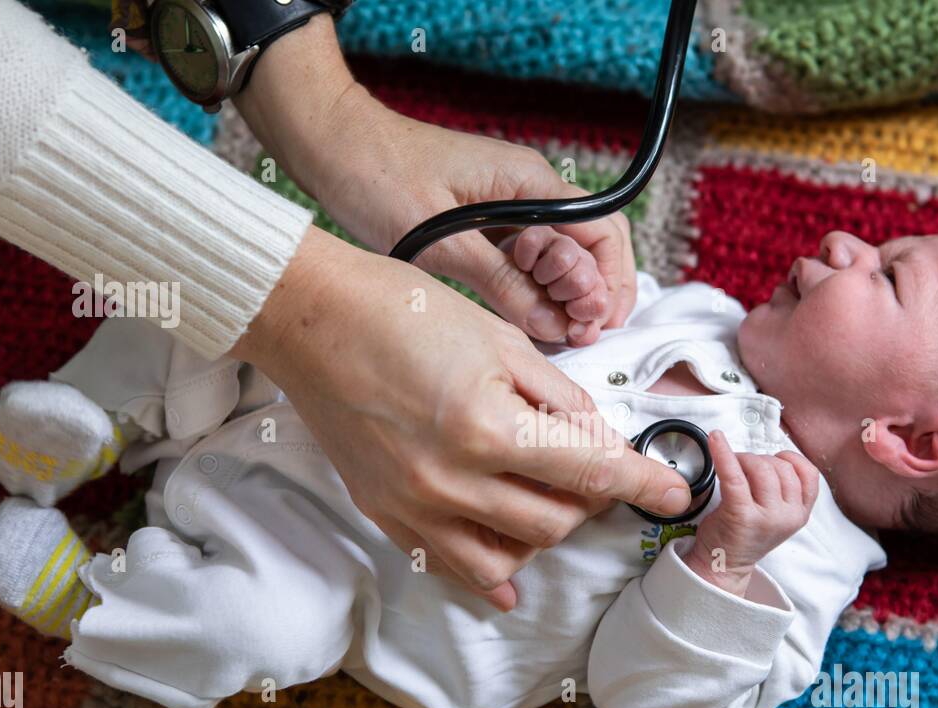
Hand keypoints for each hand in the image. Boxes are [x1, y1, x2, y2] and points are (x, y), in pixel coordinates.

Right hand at [231, 228, 691, 610]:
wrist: (309, 320)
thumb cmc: (401, 311)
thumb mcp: (499, 338)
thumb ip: (558, 398)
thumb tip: (597, 439)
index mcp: (487, 428)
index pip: (589, 472)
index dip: (644, 484)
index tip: (675, 494)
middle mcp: (450, 481)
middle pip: (556, 523)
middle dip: (591, 499)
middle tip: (594, 467)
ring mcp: (414, 507)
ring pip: (511, 557)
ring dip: (545, 531)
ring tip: (546, 494)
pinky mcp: (387, 516)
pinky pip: (452, 567)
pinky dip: (491, 571)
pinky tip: (510, 573)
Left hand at [232, 17, 636, 345]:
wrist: (330, 142)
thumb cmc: (375, 175)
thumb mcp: (439, 241)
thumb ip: (500, 282)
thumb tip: (550, 322)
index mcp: (527, 182)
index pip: (600, 231)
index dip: (608, 282)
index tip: (594, 322)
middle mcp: (527, 189)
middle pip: (592, 243)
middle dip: (596, 291)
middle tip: (582, 334)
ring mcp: (509, 203)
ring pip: (562, 252)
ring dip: (567, 293)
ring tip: (559, 332)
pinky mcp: (487, 219)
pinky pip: (529, 255)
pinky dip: (537, 286)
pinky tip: (530, 315)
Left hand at [684, 430, 818, 594]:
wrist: (722, 565)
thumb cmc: (745, 533)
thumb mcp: (777, 514)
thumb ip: (784, 489)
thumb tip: (772, 454)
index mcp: (800, 514)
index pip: (809, 473)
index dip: (789, 459)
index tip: (771, 460)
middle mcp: (788, 517)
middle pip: (781, 467)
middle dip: (758, 459)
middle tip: (741, 467)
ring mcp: (767, 518)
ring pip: (762, 468)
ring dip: (744, 459)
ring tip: (731, 467)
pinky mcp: (741, 516)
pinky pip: (734, 476)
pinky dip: (723, 454)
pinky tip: (715, 441)